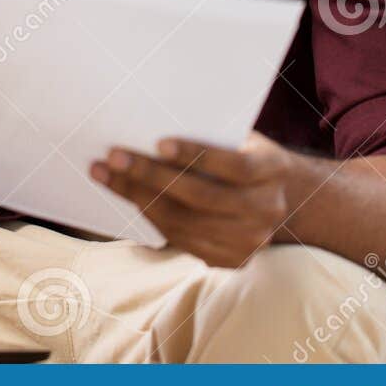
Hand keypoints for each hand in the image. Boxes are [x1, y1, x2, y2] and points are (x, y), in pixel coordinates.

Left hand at [91, 131, 294, 267]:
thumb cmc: (242, 153)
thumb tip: (149, 126)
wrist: (278, 194)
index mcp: (274, 169)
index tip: (158, 143)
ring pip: (187, 223)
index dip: (197, 155)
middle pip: (203, 197)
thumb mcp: (237, 137)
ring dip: (139, 198)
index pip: (235, 166)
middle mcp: (268, 209)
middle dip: (152, 176)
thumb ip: (209, 136)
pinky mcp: (233, 259)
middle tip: (114, 157)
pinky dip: (151, 217)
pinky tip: (127, 196)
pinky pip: (183, 240)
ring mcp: (252, 240)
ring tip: (106, 174)